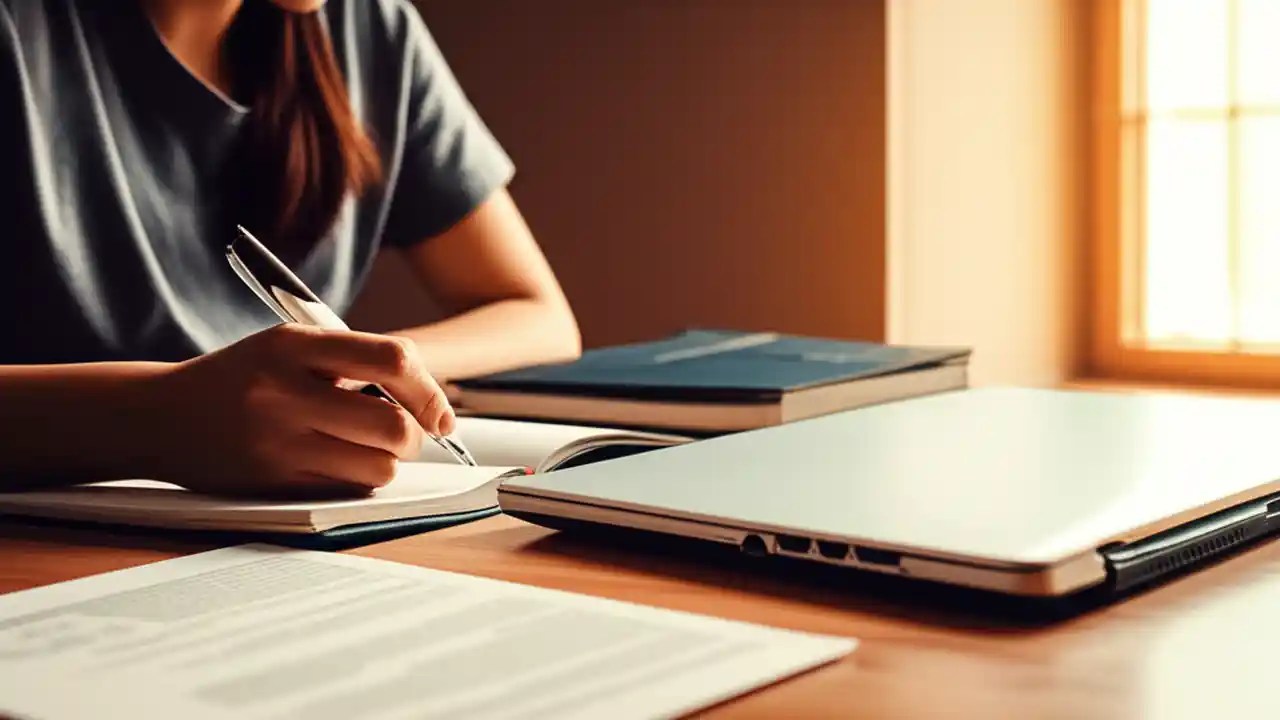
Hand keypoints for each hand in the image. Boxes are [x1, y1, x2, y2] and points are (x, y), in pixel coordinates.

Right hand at [149, 324, 453, 498]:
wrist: (158, 415)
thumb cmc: (241, 378)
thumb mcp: (288, 347)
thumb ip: (353, 360)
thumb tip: (430, 400)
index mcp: (296, 345)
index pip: (393, 359)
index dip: (429, 390)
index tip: (439, 413)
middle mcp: (286, 392)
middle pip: (394, 425)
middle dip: (414, 436)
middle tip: (404, 435)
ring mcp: (277, 441)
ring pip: (379, 467)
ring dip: (386, 463)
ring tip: (364, 450)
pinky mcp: (272, 483)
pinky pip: (348, 491)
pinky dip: (358, 481)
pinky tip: (336, 465)